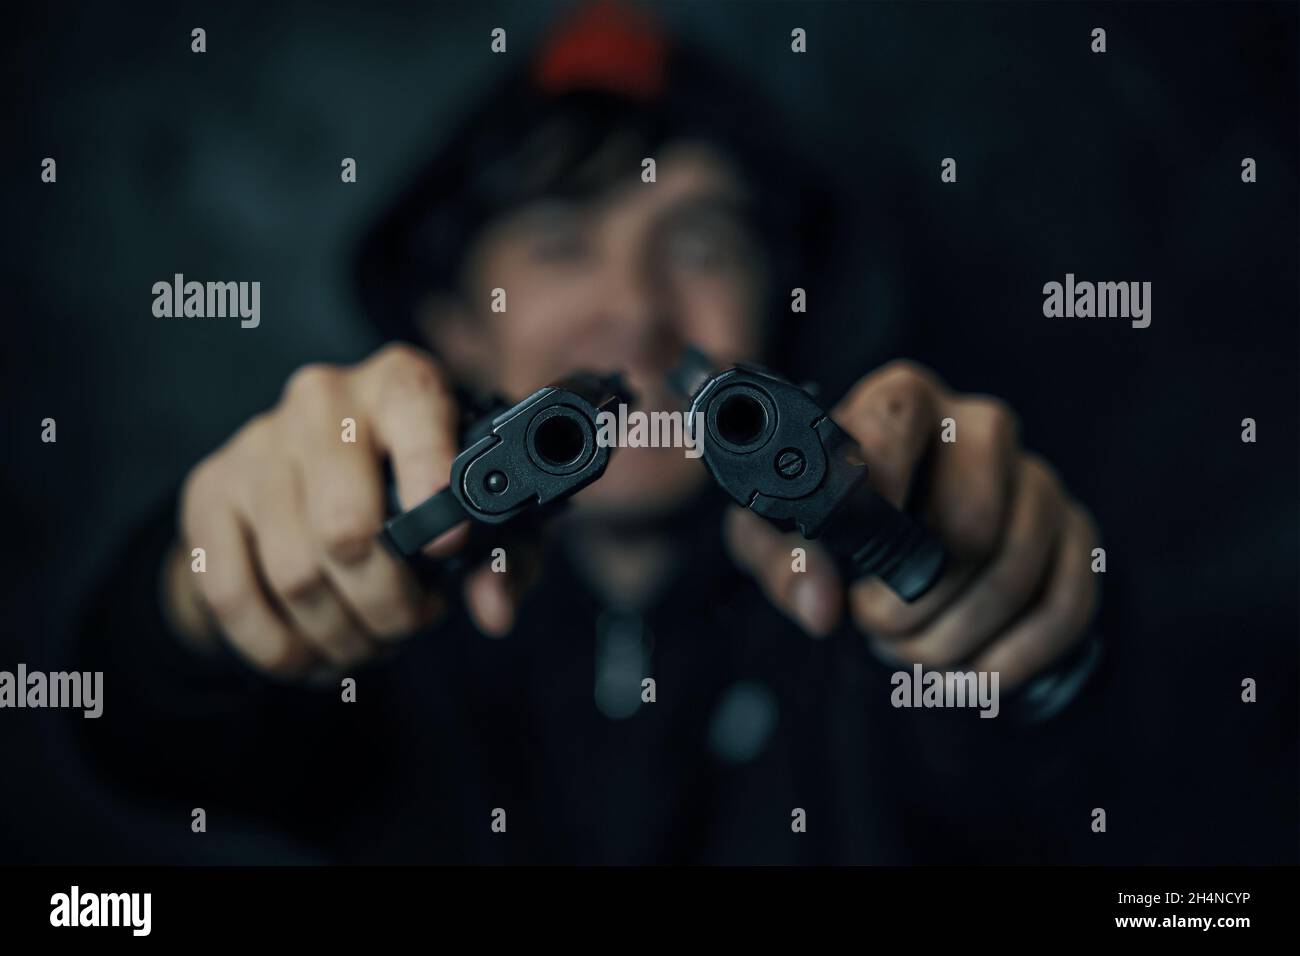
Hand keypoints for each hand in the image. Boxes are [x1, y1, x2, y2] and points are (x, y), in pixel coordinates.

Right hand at [164, 343, 531, 679]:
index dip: (431, 478)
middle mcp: (324, 400)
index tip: (447, 543)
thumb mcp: (476, 514)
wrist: (310, 480)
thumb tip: (495, 609)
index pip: (414, 408)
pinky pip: (231, 595)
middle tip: (407, 624)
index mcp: (402, 384)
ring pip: (295, 575)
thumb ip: (503, 557)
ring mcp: (258, 443)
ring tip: (369, 642)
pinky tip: (315, 655)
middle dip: (387, 604)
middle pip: (347, 528)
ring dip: (340, 635)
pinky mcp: (209, 491)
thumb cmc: (414, 491)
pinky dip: (281, 649)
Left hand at [725, 360, 1100, 689]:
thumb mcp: (780, 532)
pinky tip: (964, 675)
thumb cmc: (833, 522)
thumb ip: (782, 562)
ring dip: (952, 638)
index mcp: (900, 401)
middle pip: (969, 523)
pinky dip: (1009, 659)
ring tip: (908, 651)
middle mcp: (979, 427)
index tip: (852, 554)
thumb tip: (820, 606)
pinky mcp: (1075, 533)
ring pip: (1013, 573)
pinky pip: (1065, 607)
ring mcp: (1036, 479)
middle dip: (914, 601)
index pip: (897, 417)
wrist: (899, 532)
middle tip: (875, 624)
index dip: (872, 495)